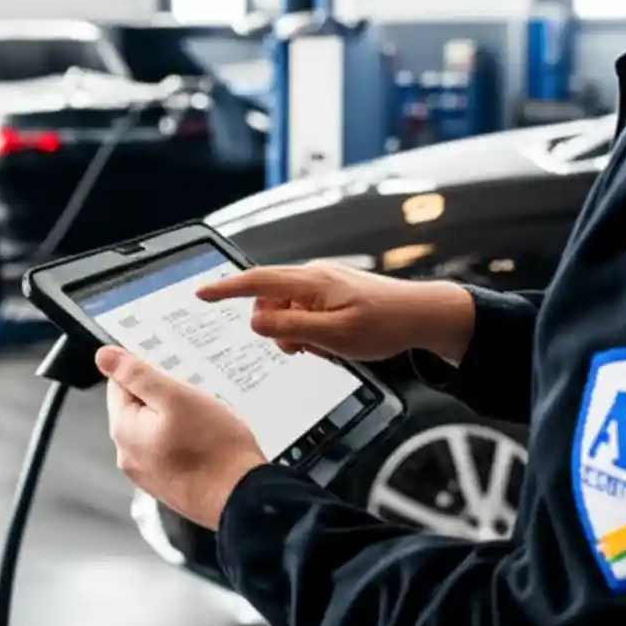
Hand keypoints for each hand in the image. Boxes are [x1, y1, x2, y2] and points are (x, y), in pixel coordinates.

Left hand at [95, 346, 266, 529]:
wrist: (241, 497)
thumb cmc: (215, 448)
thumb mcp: (176, 397)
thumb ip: (137, 375)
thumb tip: (104, 357)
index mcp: (123, 429)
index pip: (119, 383)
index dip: (146, 371)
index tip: (173, 370)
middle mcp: (127, 454)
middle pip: (136, 406)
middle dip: (162, 395)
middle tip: (194, 393)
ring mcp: (146, 472)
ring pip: (154, 427)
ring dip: (174, 416)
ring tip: (203, 417)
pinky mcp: (166, 482)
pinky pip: (167, 447)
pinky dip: (182, 437)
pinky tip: (204, 438)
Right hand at [196, 261, 475, 365]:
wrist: (423, 315)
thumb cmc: (385, 324)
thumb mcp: (334, 335)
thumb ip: (291, 328)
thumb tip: (254, 322)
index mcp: (311, 282)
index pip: (257, 281)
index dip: (226, 288)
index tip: (201, 294)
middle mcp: (314, 276)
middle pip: (271, 301)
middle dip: (276, 328)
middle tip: (302, 349)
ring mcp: (325, 283)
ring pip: (289, 310)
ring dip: (296, 332)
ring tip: (325, 348)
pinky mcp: (335, 293)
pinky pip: (307, 312)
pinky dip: (311, 330)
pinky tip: (333, 342)